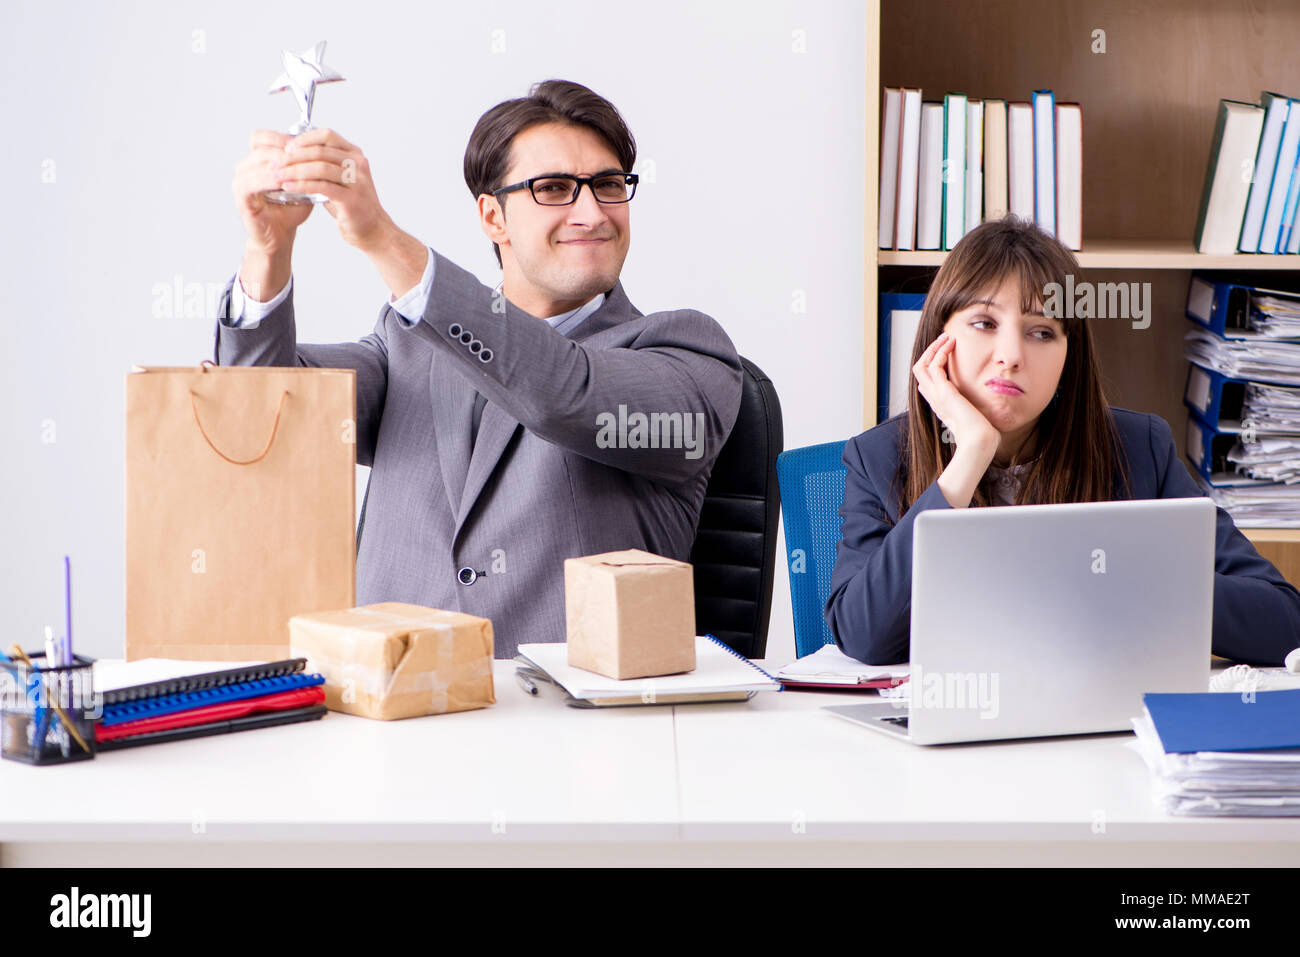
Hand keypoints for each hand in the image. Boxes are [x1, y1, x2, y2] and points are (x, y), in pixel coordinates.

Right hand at [233, 130, 313, 256]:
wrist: (280, 236)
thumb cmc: (289, 210)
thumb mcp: (301, 184)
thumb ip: (305, 167)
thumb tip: (322, 149)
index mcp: (256, 161)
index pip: (261, 137)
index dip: (281, 137)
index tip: (303, 142)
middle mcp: (245, 168)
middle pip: (261, 147)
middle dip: (284, 150)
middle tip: (304, 154)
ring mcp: (240, 181)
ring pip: (258, 162)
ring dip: (280, 164)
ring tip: (299, 167)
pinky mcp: (240, 196)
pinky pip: (253, 182)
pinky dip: (270, 180)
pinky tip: (285, 183)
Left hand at [275, 128, 393, 251]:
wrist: (373, 230)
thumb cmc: (352, 205)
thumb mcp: (339, 179)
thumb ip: (323, 165)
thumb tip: (294, 154)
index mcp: (354, 155)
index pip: (326, 136)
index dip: (304, 139)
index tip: (286, 147)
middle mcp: (358, 164)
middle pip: (320, 151)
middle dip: (293, 156)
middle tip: (275, 163)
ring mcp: (357, 181)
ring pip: (319, 167)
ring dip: (294, 171)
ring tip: (277, 175)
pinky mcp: (351, 198)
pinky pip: (321, 187)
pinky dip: (302, 185)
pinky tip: (288, 187)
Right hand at [911, 333, 998, 453]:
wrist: (979, 441)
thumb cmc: (982, 432)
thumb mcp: (976, 415)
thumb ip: (974, 406)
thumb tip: (984, 402)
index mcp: (940, 404)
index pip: (926, 380)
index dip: (932, 363)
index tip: (947, 351)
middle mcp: (935, 398)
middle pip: (920, 370)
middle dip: (930, 352)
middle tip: (944, 339)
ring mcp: (937, 395)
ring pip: (921, 365)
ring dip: (933, 347)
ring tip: (946, 337)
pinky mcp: (943, 391)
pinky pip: (933, 366)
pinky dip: (939, 351)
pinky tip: (951, 344)